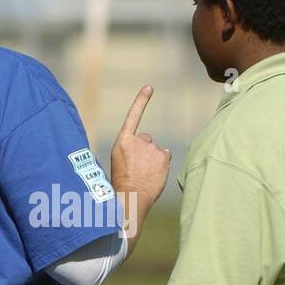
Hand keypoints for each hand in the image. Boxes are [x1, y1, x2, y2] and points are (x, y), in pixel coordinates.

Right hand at [110, 86, 170, 212]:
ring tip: (145, 175)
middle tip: (138, 168)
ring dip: (153, 160)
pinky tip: (154, 175)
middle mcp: (138, 141)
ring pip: (156, 151)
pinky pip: (165, 158)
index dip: (141, 101)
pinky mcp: (163, 156)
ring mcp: (152, 148)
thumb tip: (146, 151)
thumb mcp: (119, 162)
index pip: (133, 116)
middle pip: (146, 141)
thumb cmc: (122, 183)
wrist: (131, 196)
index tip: (149, 87)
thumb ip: (131, 152)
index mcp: (122, 141)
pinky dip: (161, 165)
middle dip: (144, 151)